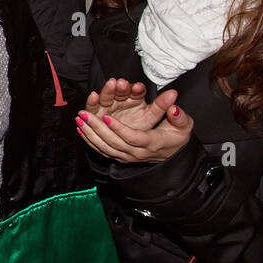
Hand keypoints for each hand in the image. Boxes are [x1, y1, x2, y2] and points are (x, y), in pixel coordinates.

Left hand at [76, 88, 191, 162]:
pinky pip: (102, 151)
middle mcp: (136, 153)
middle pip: (113, 142)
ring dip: (89, 133)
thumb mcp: (183, 126)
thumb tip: (173, 105)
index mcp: (151, 144)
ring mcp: (127, 156)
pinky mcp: (120, 157)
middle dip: (97, 128)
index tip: (107, 117)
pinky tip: (80, 129)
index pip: (132, 137)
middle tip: (84, 114)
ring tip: (79, 119)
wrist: (173, 156)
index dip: (119, 128)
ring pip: (105, 148)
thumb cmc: (177, 137)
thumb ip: (179, 116)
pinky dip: (90, 141)